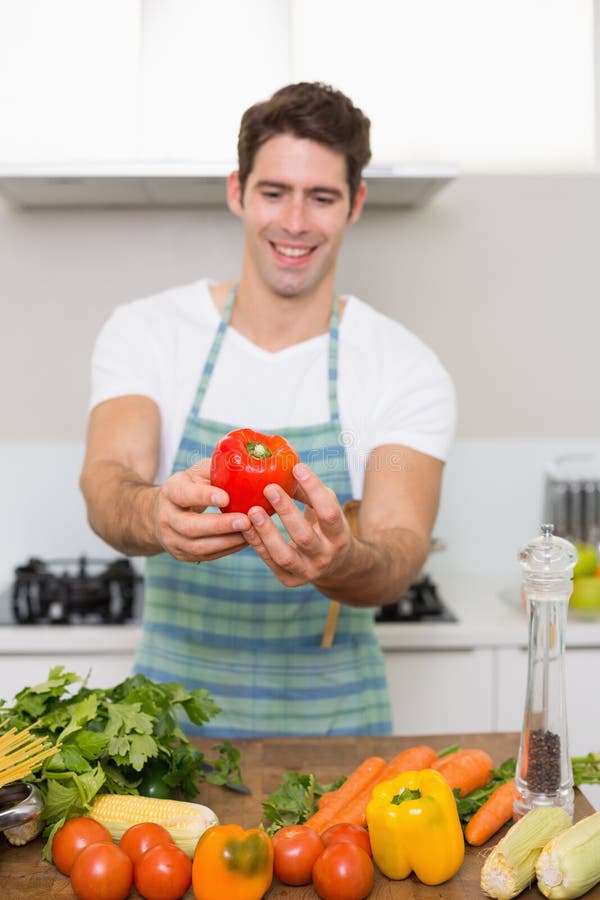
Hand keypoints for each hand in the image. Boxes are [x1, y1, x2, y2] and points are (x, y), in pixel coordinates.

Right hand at [153, 459, 250, 561]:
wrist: (164, 513)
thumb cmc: (190, 487)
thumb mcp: (197, 473)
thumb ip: (216, 469)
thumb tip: (246, 464)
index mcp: (170, 492)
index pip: (183, 495)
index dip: (203, 497)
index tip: (226, 498)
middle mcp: (166, 517)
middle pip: (190, 526)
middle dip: (220, 525)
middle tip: (245, 520)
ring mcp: (172, 539)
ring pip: (198, 546)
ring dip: (227, 541)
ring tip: (250, 532)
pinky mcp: (182, 554)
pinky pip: (207, 555)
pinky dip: (228, 549)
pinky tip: (245, 540)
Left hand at [242, 463, 354, 586]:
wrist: (334, 566)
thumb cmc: (326, 527)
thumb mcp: (326, 509)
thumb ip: (309, 492)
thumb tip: (284, 465)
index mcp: (339, 535)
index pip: (329, 512)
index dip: (314, 489)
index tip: (297, 468)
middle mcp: (325, 556)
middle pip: (304, 535)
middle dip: (286, 511)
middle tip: (269, 488)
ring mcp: (307, 571)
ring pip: (284, 554)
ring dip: (266, 532)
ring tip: (253, 510)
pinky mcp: (290, 579)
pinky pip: (269, 561)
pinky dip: (256, 543)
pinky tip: (245, 525)